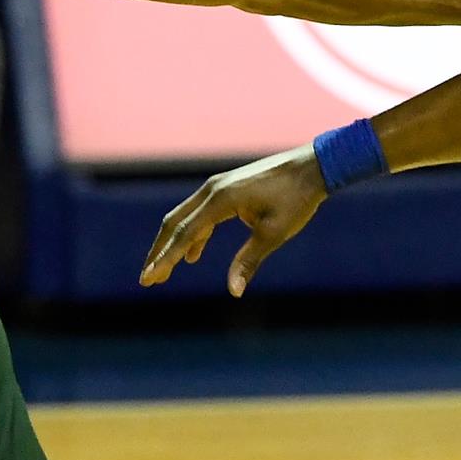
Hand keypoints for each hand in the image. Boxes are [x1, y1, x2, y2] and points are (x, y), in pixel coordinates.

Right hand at [140, 148, 327, 295]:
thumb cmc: (296, 200)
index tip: (149, 278)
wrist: (311, 168)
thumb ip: (248, 261)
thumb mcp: (274, 234)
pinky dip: (193, 235)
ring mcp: (217, 187)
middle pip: (174, 224)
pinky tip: (192, 255)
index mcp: (220, 200)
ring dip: (173, 244)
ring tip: (163, 271)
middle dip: (160, 252)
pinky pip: (200, 214)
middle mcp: (212, 190)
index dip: (165, 258)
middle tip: (149, 279)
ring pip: (184, 218)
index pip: (184, 234)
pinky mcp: (226, 189)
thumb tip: (233, 291)